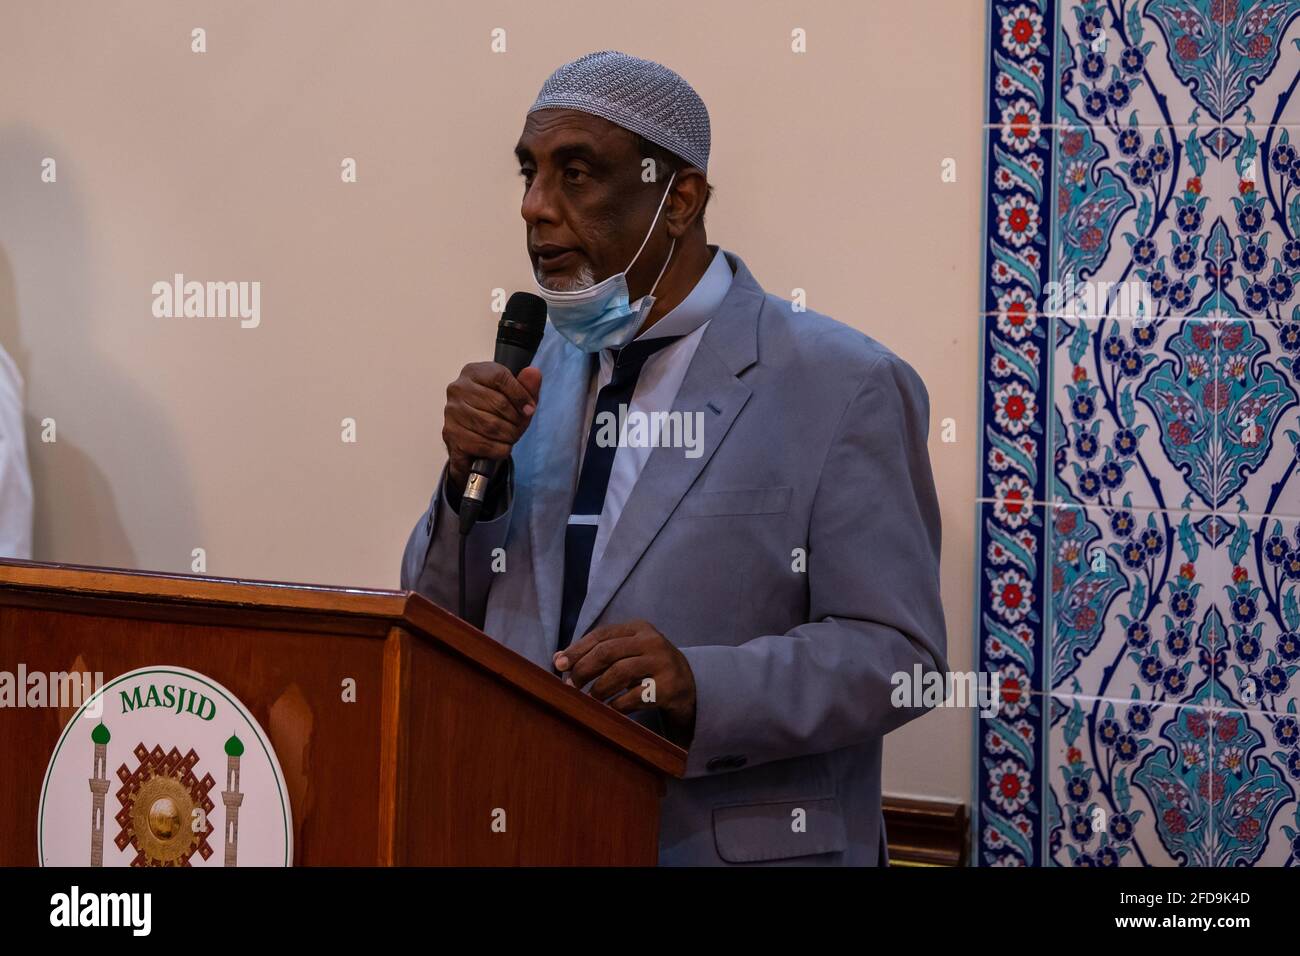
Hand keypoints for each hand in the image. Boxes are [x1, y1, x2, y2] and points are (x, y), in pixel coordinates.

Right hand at [443, 362, 541, 494]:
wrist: (472, 436)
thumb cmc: (495, 410)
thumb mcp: (515, 396)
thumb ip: (527, 385)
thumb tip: (533, 373)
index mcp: (473, 372)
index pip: (500, 378)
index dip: (520, 395)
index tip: (530, 409)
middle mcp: (458, 389)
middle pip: (498, 403)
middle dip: (517, 419)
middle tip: (521, 427)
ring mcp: (452, 412)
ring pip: (491, 426)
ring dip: (510, 436)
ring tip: (512, 437)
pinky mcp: (451, 435)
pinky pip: (483, 444)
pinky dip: (499, 449)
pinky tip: (502, 447)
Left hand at [553, 620, 696, 743]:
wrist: (689, 686)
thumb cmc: (649, 667)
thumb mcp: (628, 652)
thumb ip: (597, 652)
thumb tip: (558, 659)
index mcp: (638, 628)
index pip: (601, 635)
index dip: (577, 649)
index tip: (559, 664)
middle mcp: (651, 641)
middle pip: (607, 652)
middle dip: (583, 670)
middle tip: (570, 686)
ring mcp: (662, 663)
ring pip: (620, 673)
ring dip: (598, 689)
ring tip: (588, 700)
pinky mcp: (668, 687)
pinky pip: (634, 696)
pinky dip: (616, 704)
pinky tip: (609, 709)